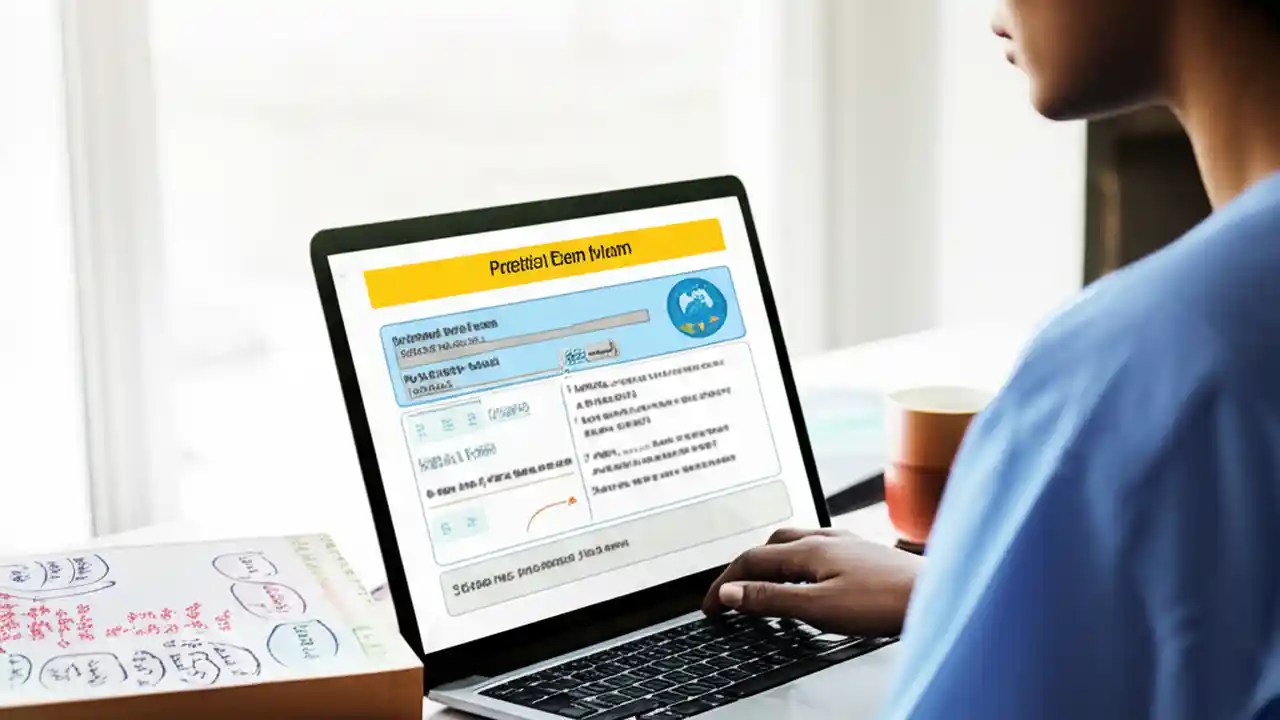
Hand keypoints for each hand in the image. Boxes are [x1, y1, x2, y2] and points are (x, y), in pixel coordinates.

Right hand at [702, 528, 922, 636]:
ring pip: (795, 543)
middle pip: (770, 545)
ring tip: (763, 581)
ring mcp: (847, 544)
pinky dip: (798, 562)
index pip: (751, 560)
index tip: (711, 606)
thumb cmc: (885, 601)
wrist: (937, 594)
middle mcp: (825, 539)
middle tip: (731, 591)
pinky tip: (811, 576)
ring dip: (771, 560)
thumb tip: (730, 593)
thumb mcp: (818, 607)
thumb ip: (771, 599)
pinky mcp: (865, 554)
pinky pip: (818, 549)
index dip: (725, 583)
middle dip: (744, 566)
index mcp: (808, 549)